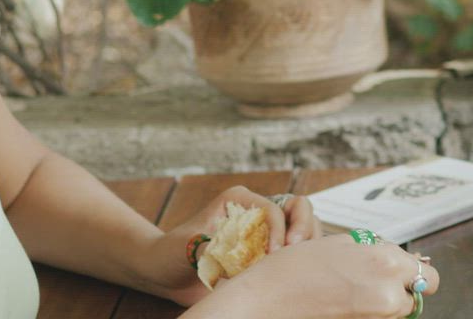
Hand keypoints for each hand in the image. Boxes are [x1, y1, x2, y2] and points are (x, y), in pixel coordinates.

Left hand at [141, 186, 321, 304]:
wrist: (164, 273)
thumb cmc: (172, 253)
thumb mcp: (189, 247)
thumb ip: (213, 246)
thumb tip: (234, 254)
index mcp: (240, 199)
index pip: (274, 208)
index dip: (279, 229)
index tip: (274, 254)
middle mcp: (257, 210)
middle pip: (299, 208)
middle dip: (305, 227)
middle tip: (296, 251)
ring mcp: (264, 229)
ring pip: (304, 226)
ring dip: (308, 242)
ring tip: (298, 263)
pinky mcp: (266, 250)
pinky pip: (294, 249)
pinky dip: (301, 258)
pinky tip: (294, 272)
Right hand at [202, 233, 440, 318]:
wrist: (267, 299)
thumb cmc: (297, 267)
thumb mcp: (340, 245)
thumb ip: (373, 252)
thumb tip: (396, 260)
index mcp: (387, 262)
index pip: (428, 275)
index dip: (414, 272)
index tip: (401, 270)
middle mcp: (389, 292)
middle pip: (415, 297)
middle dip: (403, 289)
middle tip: (378, 281)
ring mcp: (377, 314)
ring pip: (398, 309)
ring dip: (386, 299)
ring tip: (354, 288)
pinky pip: (378, 316)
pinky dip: (371, 309)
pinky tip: (347, 299)